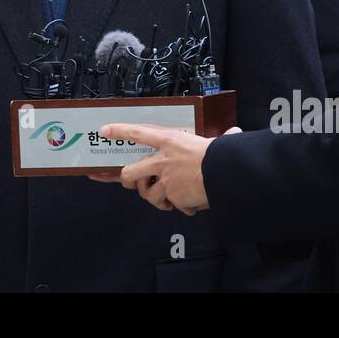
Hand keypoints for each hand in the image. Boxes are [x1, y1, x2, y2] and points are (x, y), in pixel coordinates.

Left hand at [100, 124, 241, 215]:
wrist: (224, 173)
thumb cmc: (219, 155)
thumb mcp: (214, 141)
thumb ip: (220, 138)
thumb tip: (234, 132)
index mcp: (169, 140)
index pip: (137, 133)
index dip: (119, 131)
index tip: (104, 131)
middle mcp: (162, 160)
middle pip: (130, 173)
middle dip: (126, 180)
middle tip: (130, 182)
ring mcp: (165, 180)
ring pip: (147, 195)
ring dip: (157, 198)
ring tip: (168, 197)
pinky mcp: (172, 197)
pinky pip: (171, 205)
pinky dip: (180, 207)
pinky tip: (190, 204)